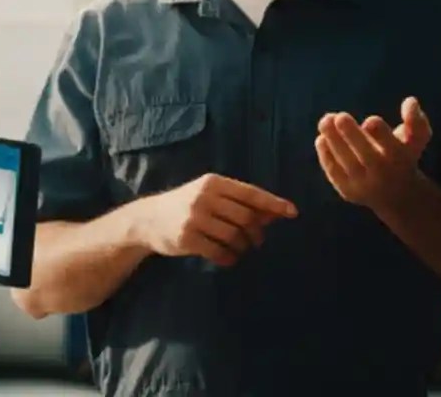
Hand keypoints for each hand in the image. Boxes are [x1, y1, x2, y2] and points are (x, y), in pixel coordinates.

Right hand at [134, 173, 296, 266]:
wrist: (148, 219)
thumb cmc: (187, 205)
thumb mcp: (211, 196)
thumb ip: (240, 202)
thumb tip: (275, 213)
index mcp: (213, 182)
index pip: (250, 193)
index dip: (273, 203)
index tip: (292, 212)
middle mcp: (204, 197)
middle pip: (245, 217)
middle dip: (257, 232)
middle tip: (257, 241)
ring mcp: (194, 218)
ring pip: (234, 236)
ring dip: (243, 246)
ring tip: (241, 249)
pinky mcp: (187, 238)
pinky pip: (219, 252)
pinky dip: (229, 258)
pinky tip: (228, 258)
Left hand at [316, 96, 432, 211]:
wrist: (398, 197)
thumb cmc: (405, 157)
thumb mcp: (416, 139)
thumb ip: (415, 120)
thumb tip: (410, 101)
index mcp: (400, 160)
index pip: (393, 148)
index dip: (382, 135)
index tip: (371, 121)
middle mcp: (383, 175)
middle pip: (367, 156)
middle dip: (352, 136)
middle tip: (339, 116)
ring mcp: (364, 186)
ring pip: (347, 163)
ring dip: (333, 141)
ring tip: (325, 121)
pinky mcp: (348, 192)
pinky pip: (335, 173)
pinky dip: (326, 156)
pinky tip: (321, 138)